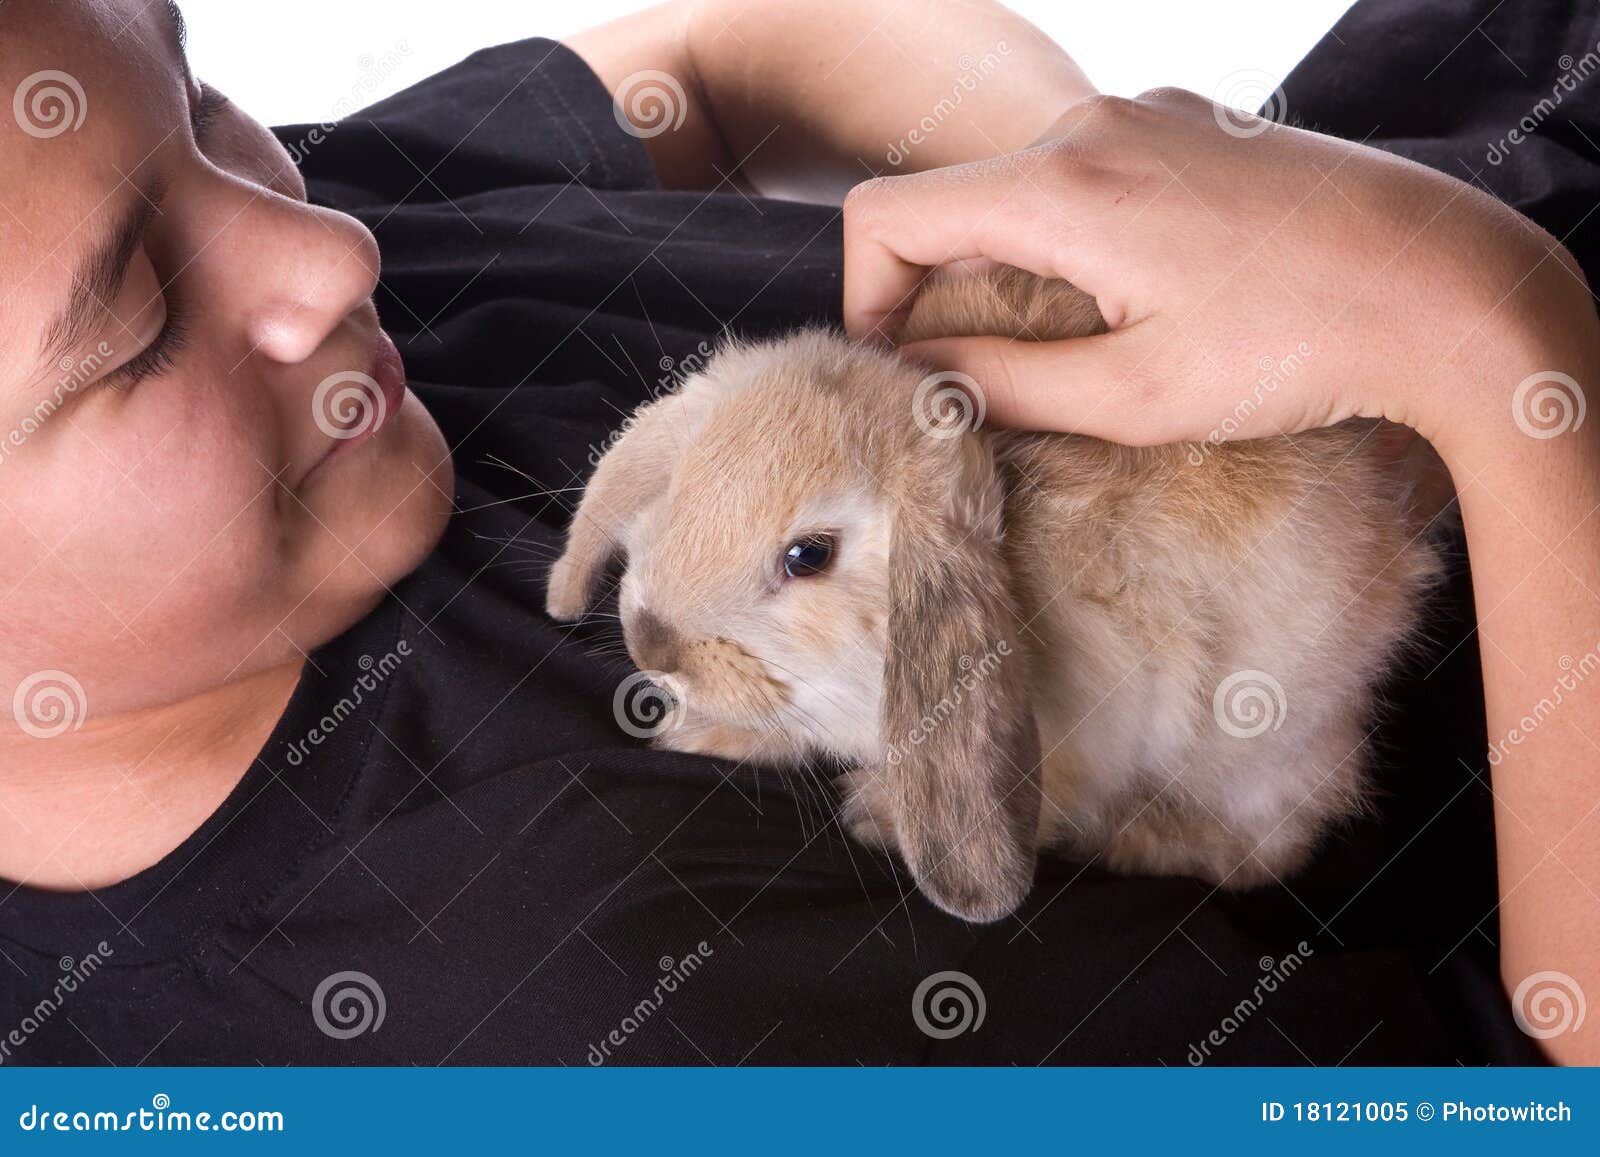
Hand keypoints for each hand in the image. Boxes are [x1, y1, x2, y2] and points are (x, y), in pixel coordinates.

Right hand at [843, 87, 1585, 457]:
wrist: (1449, 287)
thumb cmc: (1295, 347)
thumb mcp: (1131, 395)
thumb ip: (1001, 381)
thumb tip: (915, 375)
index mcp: (1062, 188)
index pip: (889, 217)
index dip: (866, 298)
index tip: (900, 365)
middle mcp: (1095, 128)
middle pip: (954, 202)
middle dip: (943, 293)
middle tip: (983, 379)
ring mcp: (1151, 116)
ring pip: (1026, 190)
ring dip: (1017, 268)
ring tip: (1078, 349)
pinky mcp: (1196, 126)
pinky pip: (1094, 175)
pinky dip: (1080, 239)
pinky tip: (1143, 300)